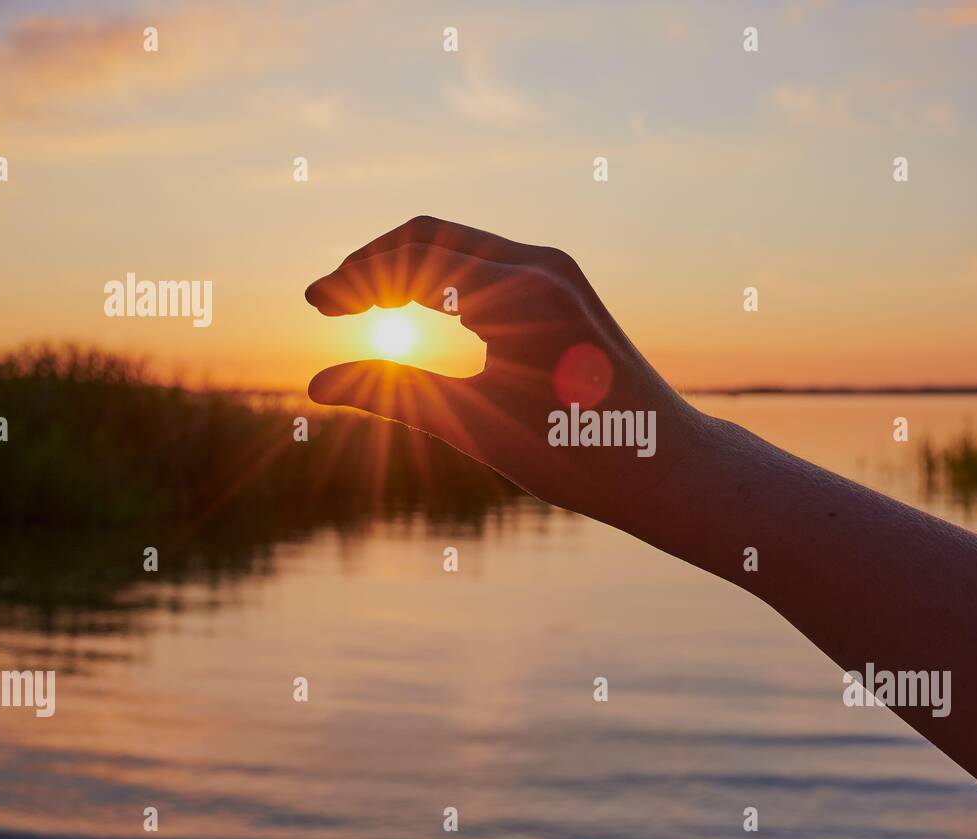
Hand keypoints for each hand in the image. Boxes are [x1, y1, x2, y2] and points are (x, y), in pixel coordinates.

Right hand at [305, 216, 708, 526]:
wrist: (663, 465)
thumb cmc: (576, 455)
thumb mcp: (474, 425)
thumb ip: (393, 394)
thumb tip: (315, 386)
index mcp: (520, 293)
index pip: (412, 258)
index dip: (354, 278)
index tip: (313, 304)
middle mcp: (542, 266)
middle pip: (430, 236)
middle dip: (372, 263)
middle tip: (328, 301)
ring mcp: (558, 273)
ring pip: (459, 246)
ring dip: (404, 268)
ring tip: (360, 305)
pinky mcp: (565, 289)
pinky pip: (486, 265)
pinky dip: (441, 279)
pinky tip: (414, 309)